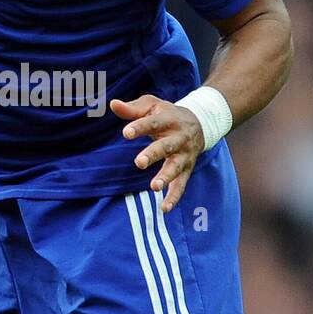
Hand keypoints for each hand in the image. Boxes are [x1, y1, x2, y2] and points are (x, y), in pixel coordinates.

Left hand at [111, 93, 204, 213]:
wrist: (200, 123)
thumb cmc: (167, 114)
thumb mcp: (152, 106)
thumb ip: (132, 108)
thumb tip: (112, 104)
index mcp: (169, 119)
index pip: (153, 123)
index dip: (139, 127)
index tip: (125, 133)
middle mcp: (179, 138)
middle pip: (166, 146)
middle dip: (153, 154)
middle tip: (139, 162)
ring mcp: (184, 155)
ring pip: (176, 167)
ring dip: (166, 177)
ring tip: (154, 187)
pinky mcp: (186, 170)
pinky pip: (181, 185)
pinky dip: (174, 197)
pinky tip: (164, 208)